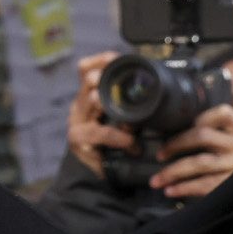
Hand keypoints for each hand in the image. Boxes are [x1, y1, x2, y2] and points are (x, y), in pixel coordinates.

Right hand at [65, 50, 131, 179]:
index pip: (85, 68)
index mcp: (87, 97)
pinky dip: (120, 137)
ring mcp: (77, 121)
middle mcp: (79, 105)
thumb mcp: (122, 120)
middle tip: (130, 88)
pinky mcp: (79, 139)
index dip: (101, 59)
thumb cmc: (114, 144)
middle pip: (89, 78)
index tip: (120, 58)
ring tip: (133, 122)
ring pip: (93, 99)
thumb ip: (130, 105)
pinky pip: (101, 132)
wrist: (99, 175)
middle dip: (110, 79)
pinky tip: (131, 143)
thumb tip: (155, 86)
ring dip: (117, 107)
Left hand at [150, 80, 232, 198]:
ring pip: (201, 162)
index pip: (223, 113)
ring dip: (174, 171)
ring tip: (156, 180)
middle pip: (203, 137)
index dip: (201, 118)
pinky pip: (208, 184)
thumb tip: (199, 123)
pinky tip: (171, 191)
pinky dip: (186, 188)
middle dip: (176, 144)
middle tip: (159, 154)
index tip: (183, 126)